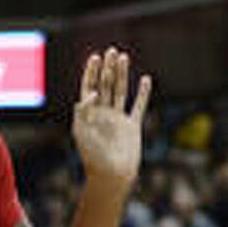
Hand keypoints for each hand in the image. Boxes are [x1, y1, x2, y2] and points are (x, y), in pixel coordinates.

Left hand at [72, 48, 151, 191]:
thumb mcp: (81, 131)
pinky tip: (146, 79)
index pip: (89, 87)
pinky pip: (138, 106)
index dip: (91, 72)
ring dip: (122, 74)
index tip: (95, 57)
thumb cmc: (93, 156)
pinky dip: (143, 93)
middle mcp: (102, 113)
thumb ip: (84, 110)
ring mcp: (117, 119)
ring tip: (124, 57)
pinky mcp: (132, 126)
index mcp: (87, 114)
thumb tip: (93, 92)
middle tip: (112, 51)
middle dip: (107, 68)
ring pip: (120, 91)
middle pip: (105, 85)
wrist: (111, 175)